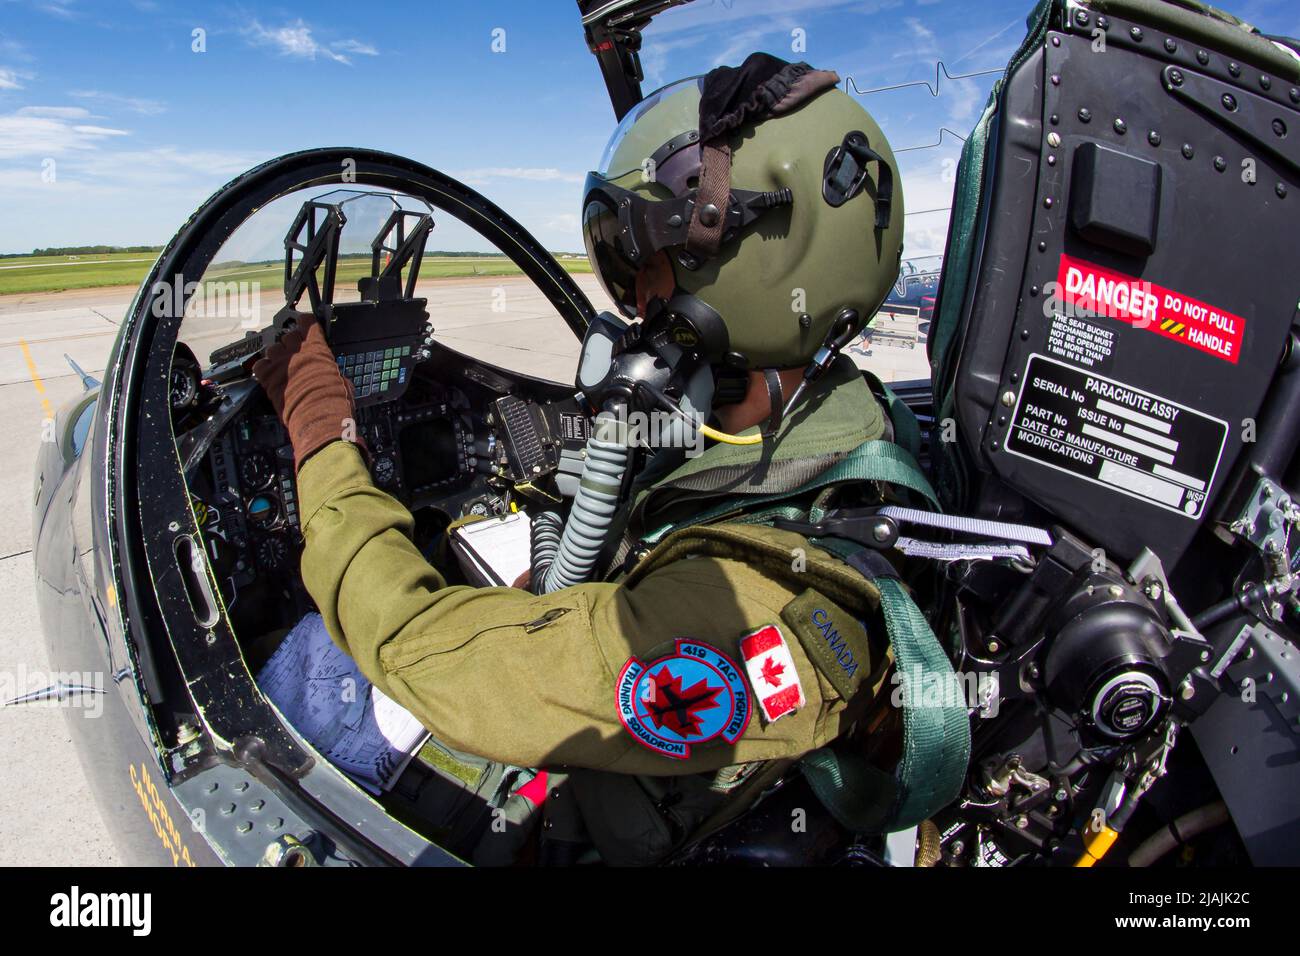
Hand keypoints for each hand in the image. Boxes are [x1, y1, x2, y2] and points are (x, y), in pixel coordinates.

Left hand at [252, 313, 360, 469]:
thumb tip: (328, 371)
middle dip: (291, 344)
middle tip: (296, 355)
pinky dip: (263, 369)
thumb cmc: (334, 400)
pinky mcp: (267, 377)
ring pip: (272, 349)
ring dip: (277, 356)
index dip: (305, 324)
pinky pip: (259, 365)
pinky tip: (269, 375)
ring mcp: (279, 363)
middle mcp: (295, 351)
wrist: (317, 417)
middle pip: (287, 336)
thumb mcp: (340, 379)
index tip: (305, 326)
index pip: (306, 322)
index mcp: (316, 348)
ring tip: (282, 367)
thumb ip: (328, 368)